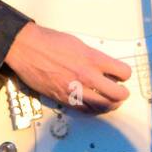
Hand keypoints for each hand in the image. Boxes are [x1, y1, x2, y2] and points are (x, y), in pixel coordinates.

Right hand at [4, 21, 131, 112]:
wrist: (27, 48)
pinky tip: (94, 105)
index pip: (122, 72)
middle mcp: (86, 76)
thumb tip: (102, 66)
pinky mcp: (63, 98)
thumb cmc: (49, 42)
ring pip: (102, 106)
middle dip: (122, 94)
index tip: (122, 75)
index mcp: (92, 59)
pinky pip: (84, 110)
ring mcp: (75, 90)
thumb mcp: (78, 44)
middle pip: (116, 94)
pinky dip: (93, 109)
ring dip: (110, 105)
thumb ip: (92, 57)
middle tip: (121, 92)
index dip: (125, 74)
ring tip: (110, 102)